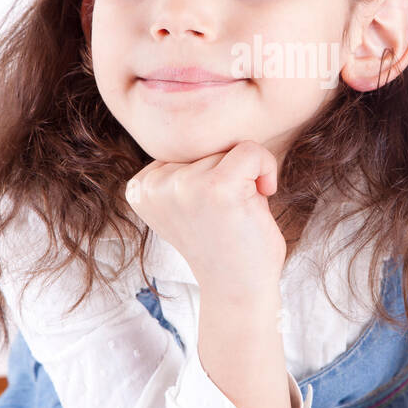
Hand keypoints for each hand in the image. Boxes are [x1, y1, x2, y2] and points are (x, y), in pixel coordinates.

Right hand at [125, 140, 285, 298]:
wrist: (239, 291)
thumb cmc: (224, 243)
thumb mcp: (190, 199)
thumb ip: (188, 167)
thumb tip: (211, 115)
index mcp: (141, 188)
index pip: (185, 148)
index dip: (209, 172)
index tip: (209, 210)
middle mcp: (154, 186)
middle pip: (206, 145)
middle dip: (227, 172)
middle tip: (227, 214)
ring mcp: (183, 186)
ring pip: (228, 147)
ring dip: (245, 176)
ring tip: (237, 213)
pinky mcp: (217, 187)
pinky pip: (251, 150)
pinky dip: (266, 169)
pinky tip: (260, 198)